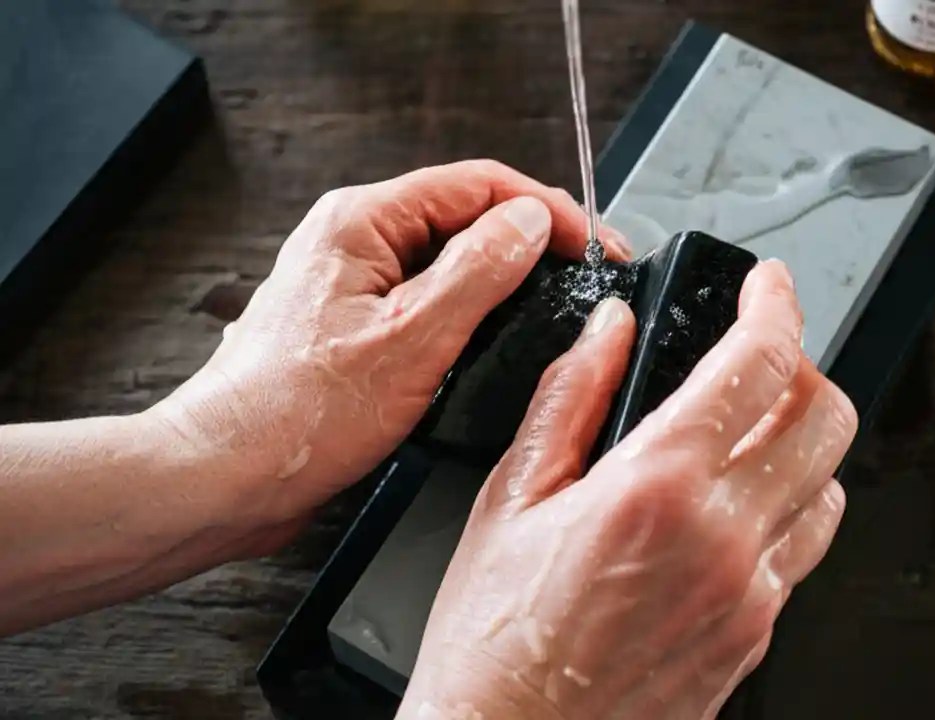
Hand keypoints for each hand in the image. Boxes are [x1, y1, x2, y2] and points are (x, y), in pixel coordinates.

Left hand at [150, 160, 630, 535]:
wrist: (228, 477)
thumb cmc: (296, 417)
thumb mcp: (412, 340)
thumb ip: (479, 272)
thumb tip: (529, 222)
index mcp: (361, 223)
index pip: (478, 185)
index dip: (547, 210)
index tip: (592, 247)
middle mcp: (353, 242)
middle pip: (465, 217)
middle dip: (530, 244)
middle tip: (582, 280)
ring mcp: (352, 285)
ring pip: (449, 264)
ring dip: (500, 283)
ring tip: (548, 311)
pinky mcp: (354, 327)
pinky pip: (428, 303)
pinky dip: (468, 317)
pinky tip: (491, 346)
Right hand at [402, 261, 856, 719]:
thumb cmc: (494, 643)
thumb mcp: (511, 499)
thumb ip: (570, 396)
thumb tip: (608, 330)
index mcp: (658, 487)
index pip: (759, 363)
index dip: (777, 304)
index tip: (768, 286)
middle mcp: (723, 539)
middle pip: (826, 418)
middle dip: (805, 366)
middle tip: (761, 358)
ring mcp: (750, 595)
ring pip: (830, 486)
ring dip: (803, 443)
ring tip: (749, 435)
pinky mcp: (755, 637)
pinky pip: (802, 553)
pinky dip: (787, 510)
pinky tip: (732, 511)